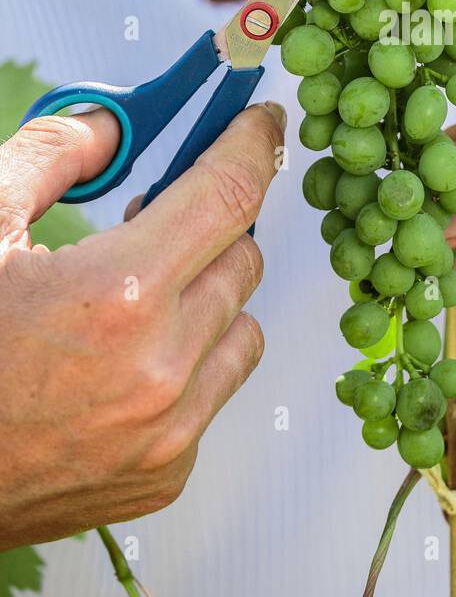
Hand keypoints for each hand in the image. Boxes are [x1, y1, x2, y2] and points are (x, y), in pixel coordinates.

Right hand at [0, 101, 284, 549]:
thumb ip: (54, 154)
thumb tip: (114, 124)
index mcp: (119, 297)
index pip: (230, 195)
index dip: (253, 145)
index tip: (259, 122)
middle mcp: (161, 370)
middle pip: (244, 258)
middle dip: (211, 226)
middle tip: (156, 220)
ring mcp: (169, 432)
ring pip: (242, 327)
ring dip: (206, 298)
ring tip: (133, 300)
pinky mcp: (164, 474)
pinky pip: (214, 392)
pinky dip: (187, 365)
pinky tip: (121, 362)